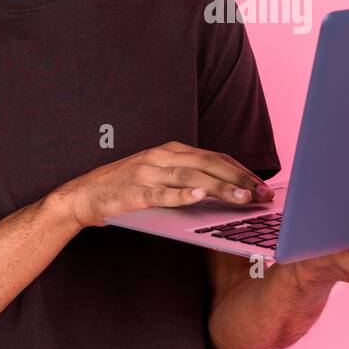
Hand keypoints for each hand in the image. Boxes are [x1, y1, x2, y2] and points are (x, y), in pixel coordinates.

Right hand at [45, 141, 275, 228]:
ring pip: (192, 177)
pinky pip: (163, 193)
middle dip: (240, 179)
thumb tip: (225, 190)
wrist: (85, 194)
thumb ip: (188, 177)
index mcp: (172, 150)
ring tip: (243, 198)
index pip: (216, 157)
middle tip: (263, 195)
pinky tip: (200, 196)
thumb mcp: (160, 174)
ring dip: (220, 187)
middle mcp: (163, 156)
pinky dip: (182, 194)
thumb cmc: (128, 187)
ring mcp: (149, 172)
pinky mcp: (136, 191)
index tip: (262, 186)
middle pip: (209, 164)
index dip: (241, 170)